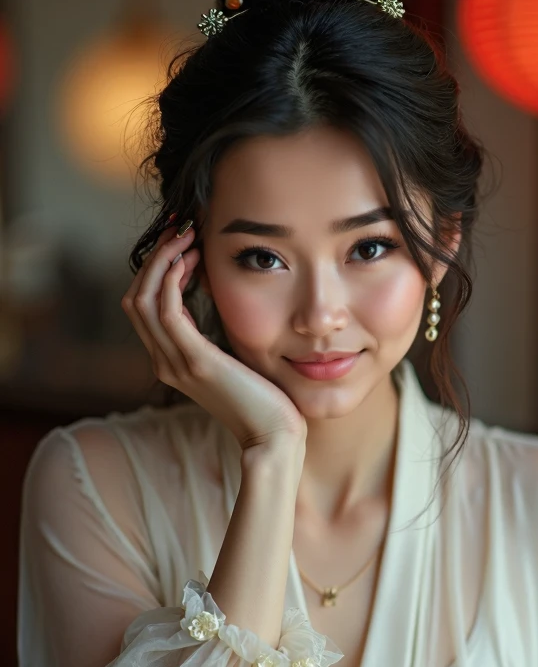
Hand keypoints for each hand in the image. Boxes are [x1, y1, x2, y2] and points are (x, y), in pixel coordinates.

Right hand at [121, 222, 307, 450]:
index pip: (143, 307)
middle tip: (181, 229)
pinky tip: (191, 260)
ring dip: (162, 260)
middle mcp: (164, 362)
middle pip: (135, 298)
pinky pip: (166, 310)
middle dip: (155, 258)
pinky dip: (173, 279)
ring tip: (187, 236)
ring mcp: (175, 363)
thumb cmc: (264, 401)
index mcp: (170, 361)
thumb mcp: (234, 360)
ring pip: (143, 299)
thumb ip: (218, 335)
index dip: (156, 270)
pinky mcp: (195, 362)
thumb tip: (220, 299)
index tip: (182, 241)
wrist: (273, 438)